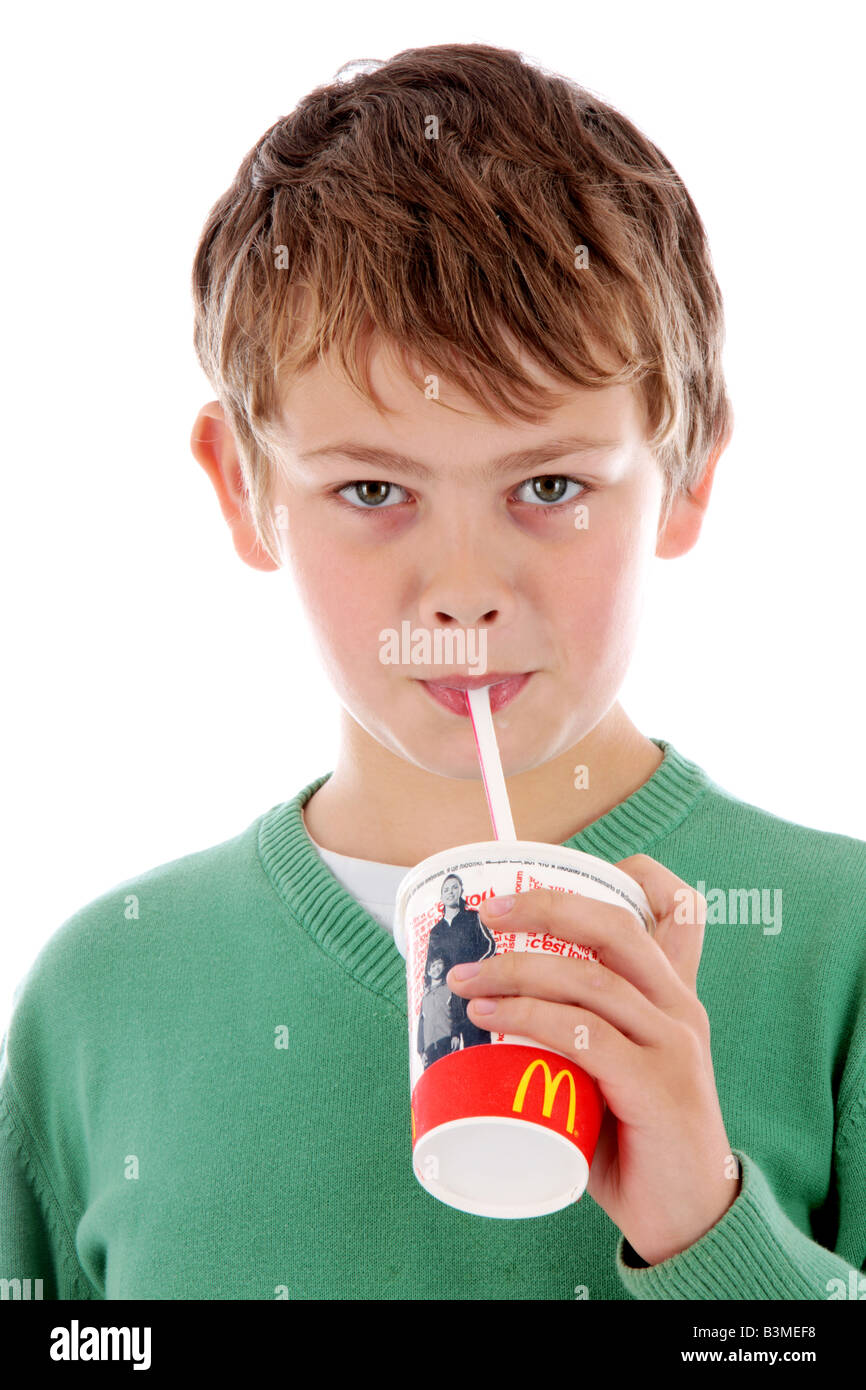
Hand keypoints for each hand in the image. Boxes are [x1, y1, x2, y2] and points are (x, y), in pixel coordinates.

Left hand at [446, 857, 740, 1265]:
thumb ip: (572, 1035)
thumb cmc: (635, 1141)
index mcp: (675, 996)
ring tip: (464, 980)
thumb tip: (481, 1008)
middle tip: (487, 912)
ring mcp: (674, 1045)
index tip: (565, 873)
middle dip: (545, 907)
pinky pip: (586, 1036)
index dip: (635, 875)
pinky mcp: (658, 1087)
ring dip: (515, 970)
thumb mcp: (611, 1072)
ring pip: (589, 979)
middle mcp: (681, 1008)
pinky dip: (528, 1019)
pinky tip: (489, 1018)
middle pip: (615, 926)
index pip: (680, 909)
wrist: (690, 1222)